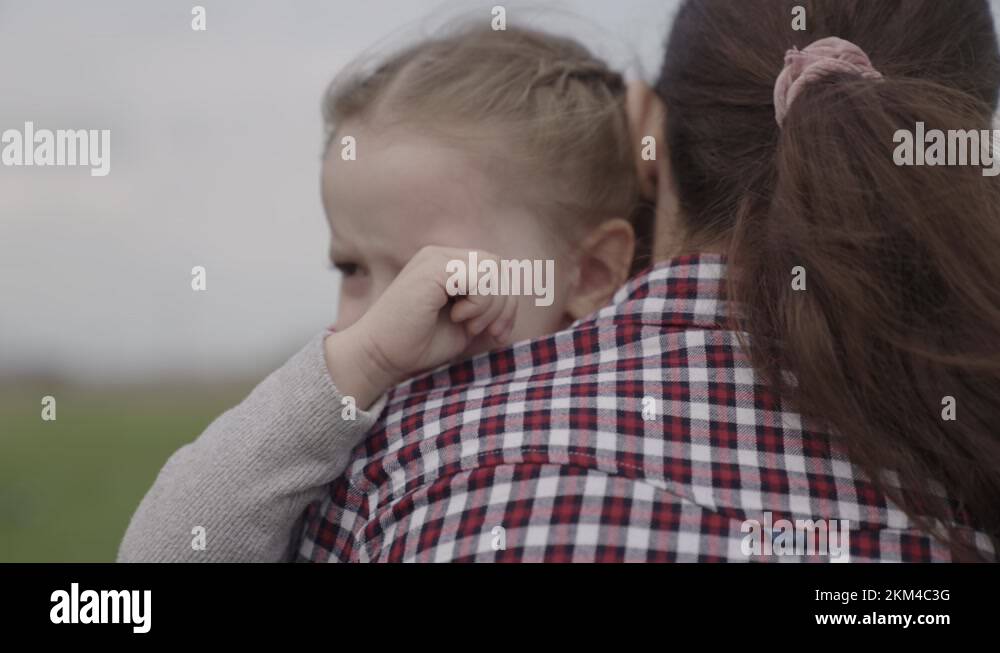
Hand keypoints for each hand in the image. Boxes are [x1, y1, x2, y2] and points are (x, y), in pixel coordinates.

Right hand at [324, 246, 517, 407]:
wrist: (381, 355)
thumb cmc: (419, 344)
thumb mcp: (465, 322)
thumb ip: (487, 305)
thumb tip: (517, 298)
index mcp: (448, 264)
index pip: (497, 269)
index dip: (507, 302)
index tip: (497, 333)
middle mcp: (442, 255)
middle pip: (500, 266)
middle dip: (503, 304)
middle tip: (487, 331)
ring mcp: (436, 258)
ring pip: (493, 270)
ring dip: (490, 306)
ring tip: (468, 324)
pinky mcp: (434, 268)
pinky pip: (480, 278)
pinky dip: (479, 304)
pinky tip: (458, 318)